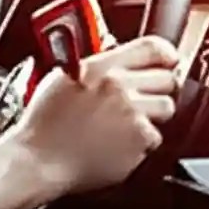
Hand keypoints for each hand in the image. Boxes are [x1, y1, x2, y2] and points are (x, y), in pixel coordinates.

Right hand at [13, 35, 178, 194]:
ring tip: (129, 123)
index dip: (167, 53)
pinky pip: (155, 137)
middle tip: (146, 96)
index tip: (169, 60)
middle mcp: (120, 88)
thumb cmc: (44, 123)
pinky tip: (119, 143)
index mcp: (101, 67)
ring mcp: (132, 115)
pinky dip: (142, 142)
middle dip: (160, 87)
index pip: (152, 48)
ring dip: (153, 114)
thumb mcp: (62, 77)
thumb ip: (95, 61)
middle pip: (167, 78)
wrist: (38, 160)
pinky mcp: (138, 142)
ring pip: (167, 107)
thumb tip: (116, 47)